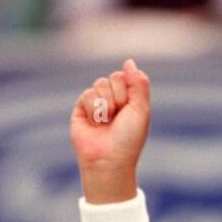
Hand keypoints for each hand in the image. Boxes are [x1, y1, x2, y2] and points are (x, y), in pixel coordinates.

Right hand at [70, 60, 150, 201]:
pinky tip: (95, 124)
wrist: (109, 160)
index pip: (126, 76)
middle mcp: (113, 99)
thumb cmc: (128, 139)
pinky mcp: (81, 109)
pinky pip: (87, 94)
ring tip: (106, 123)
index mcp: (129, 99)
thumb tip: (129, 61)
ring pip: (100, 84)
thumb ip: (138, 83)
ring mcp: (97, 104)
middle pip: (113, 77)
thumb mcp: (141, 110)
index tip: (129, 109)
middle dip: (117, 97)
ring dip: (106, 105)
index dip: (128, 91)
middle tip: (117, 118)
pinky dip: (93, 109)